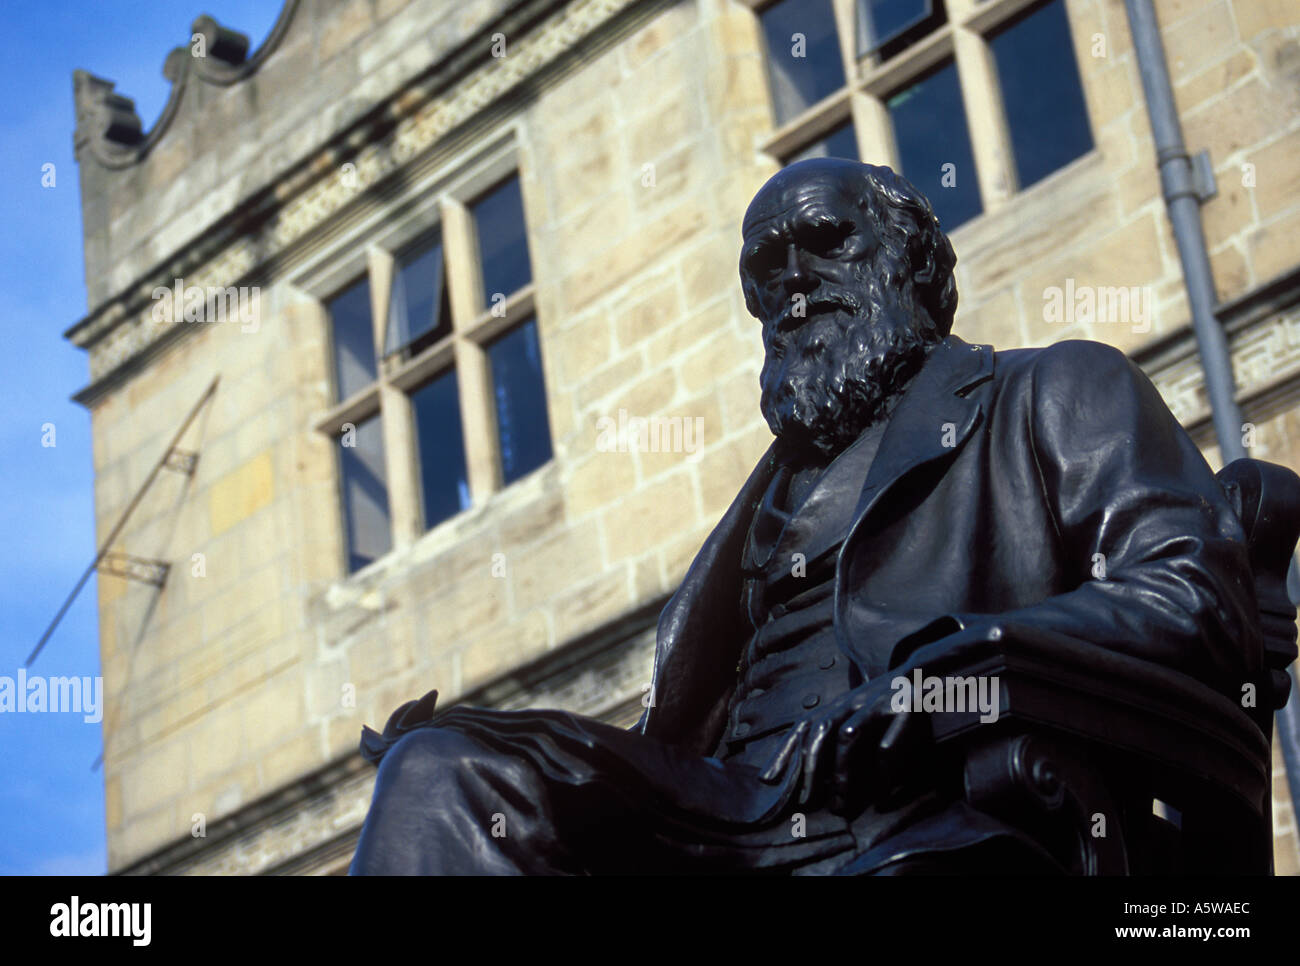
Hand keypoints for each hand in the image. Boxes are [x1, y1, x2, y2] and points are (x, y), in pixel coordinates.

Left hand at [758, 675, 926, 814]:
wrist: (917, 672)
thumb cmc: (875, 705)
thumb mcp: (847, 714)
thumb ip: (824, 737)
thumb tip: (799, 773)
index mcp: (834, 706)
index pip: (800, 728)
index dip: (783, 753)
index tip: (768, 781)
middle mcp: (850, 703)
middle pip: (820, 732)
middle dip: (810, 768)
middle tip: (806, 801)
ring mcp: (875, 705)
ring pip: (848, 736)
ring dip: (841, 769)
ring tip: (840, 799)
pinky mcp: (904, 709)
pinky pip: (889, 742)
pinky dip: (882, 768)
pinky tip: (880, 792)